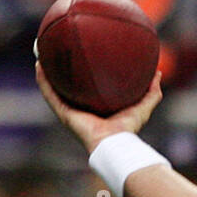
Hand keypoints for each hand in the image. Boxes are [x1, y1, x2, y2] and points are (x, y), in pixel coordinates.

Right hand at [35, 61, 162, 154]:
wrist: (114, 143)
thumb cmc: (128, 129)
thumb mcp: (143, 105)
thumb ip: (151, 91)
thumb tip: (158, 72)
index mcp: (97, 108)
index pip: (88, 89)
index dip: (84, 75)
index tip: (81, 58)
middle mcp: (82, 109)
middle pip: (69, 87)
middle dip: (62, 72)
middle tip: (59, 53)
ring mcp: (70, 112)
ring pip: (54, 89)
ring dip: (47, 73)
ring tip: (42, 54)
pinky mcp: (63, 114)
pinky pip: (50, 94)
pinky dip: (43, 80)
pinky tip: (39, 64)